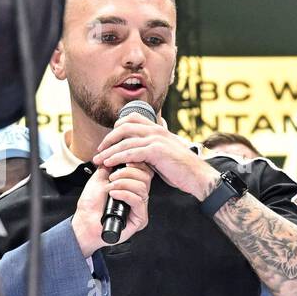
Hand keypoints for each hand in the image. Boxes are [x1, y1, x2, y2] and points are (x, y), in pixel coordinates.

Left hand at [71, 164, 152, 256]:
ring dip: (124, 183)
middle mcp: (138, 197)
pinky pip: (138, 201)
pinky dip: (125, 194)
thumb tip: (118, 154)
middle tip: (112, 177)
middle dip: (127, 173)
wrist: (85, 222)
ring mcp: (140, 208)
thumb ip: (110, 166)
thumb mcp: (99, 179)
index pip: (143, 171)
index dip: (135, 163)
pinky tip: (113, 194)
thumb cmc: (90, 205)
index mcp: (131, 187)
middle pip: (146, 177)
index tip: (123, 160)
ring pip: (143, 188)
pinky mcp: (140, 219)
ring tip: (110, 187)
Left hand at [93, 115, 221, 201]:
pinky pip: (130, 152)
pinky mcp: (156, 151)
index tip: (109, 141)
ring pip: (124, 141)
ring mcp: (156, 139)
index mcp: (158, 129)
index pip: (132, 118)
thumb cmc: (182, 168)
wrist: (197, 176)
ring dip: (109, 151)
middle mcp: (156, 130)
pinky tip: (110, 164)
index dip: (117, 127)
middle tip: (99, 151)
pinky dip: (117, 158)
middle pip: (124, 127)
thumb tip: (137, 153)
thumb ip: (151, 149)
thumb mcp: (165, 153)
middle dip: (108, 139)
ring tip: (99, 161)